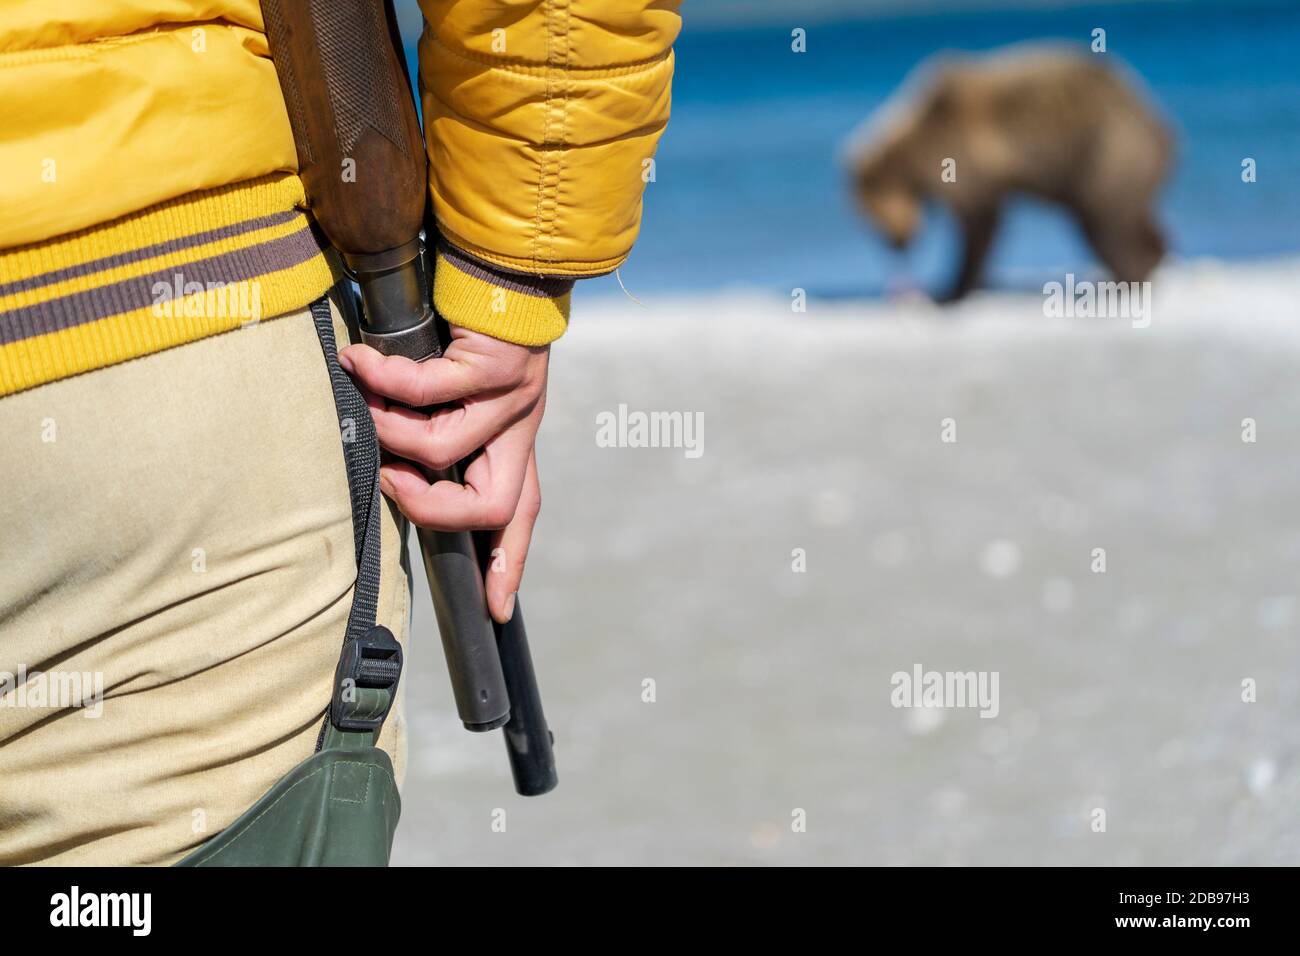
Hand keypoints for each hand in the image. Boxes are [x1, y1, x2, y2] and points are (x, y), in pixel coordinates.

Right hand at [338, 327, 547, 622]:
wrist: (504, 262)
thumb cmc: (472, 328)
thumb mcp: (468, 393)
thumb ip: (447, 431)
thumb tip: (391, 466)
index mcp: (517, 441)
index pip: (521, 515)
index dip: (507, 563)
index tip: (495, 609)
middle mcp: (522, 427)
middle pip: (494, 505)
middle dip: (434, 509)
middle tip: (392, 484)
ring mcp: (514, 399)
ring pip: (443, 448)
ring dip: (390, 431)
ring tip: (365, 402)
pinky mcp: (493, 363)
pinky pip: (424, 390)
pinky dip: (380, 377)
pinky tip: (355, 359)